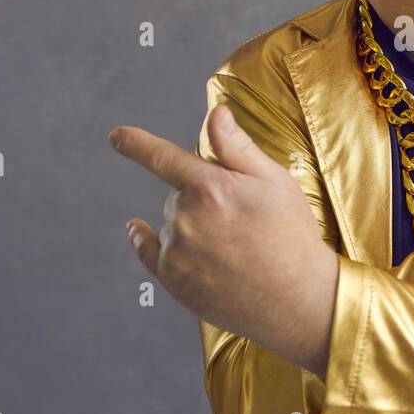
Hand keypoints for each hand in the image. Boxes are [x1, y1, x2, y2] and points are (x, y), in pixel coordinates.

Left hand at [108, 104, 337, 372]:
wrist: (297, 300)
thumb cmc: (291, 235)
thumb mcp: (275, 182)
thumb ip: (238, 148)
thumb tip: (216, 113)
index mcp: (211, 187)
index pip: (163, 158)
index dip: (136, 144)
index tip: (116, 136)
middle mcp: (186, 218)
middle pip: (178, 195)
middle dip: (201, 197)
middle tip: (241, 219)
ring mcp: (177, 252)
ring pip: (170, 224)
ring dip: (190, 225)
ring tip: (232, 246)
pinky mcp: (173, 281)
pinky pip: (149, 251)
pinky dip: (145, 239)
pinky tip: (138, 230)